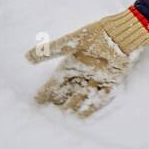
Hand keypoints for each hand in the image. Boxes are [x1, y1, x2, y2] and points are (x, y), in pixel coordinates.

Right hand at [26, 7, 148, 117]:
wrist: (121, 32)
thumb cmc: (97, 34)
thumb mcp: (71, 42)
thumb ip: (51, 50)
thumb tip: (27, 57)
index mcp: (73, 63)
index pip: (56, 81)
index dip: (47, 91)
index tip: (36, 101)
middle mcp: (84, 73)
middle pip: (69, 90)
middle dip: (59, 100)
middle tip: (49, 112)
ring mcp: (98, 79)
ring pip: (83, 95)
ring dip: (74, 105)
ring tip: (64, 115)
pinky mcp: (112, 82)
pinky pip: (101, 97)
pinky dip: (92, 106)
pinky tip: (83, 116)